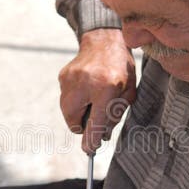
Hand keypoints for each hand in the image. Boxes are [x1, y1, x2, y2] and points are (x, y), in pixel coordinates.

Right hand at [58, 28, 135, 153]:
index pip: (96, 122)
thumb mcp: (126, 92)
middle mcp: (85, 83)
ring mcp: (70, 79)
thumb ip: (114, 116)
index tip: (90, 150)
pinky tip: (88, 87)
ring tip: (93, 98)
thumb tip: (99, 138)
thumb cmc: (120, 67)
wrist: (104, 39)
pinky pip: (66, 98)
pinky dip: (76, 99)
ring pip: (68, 111)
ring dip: (80, 112)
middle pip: (75, 120)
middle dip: (84, 124)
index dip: (93, 139)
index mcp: (106, 87)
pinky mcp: (62, 77)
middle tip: (95, 117)